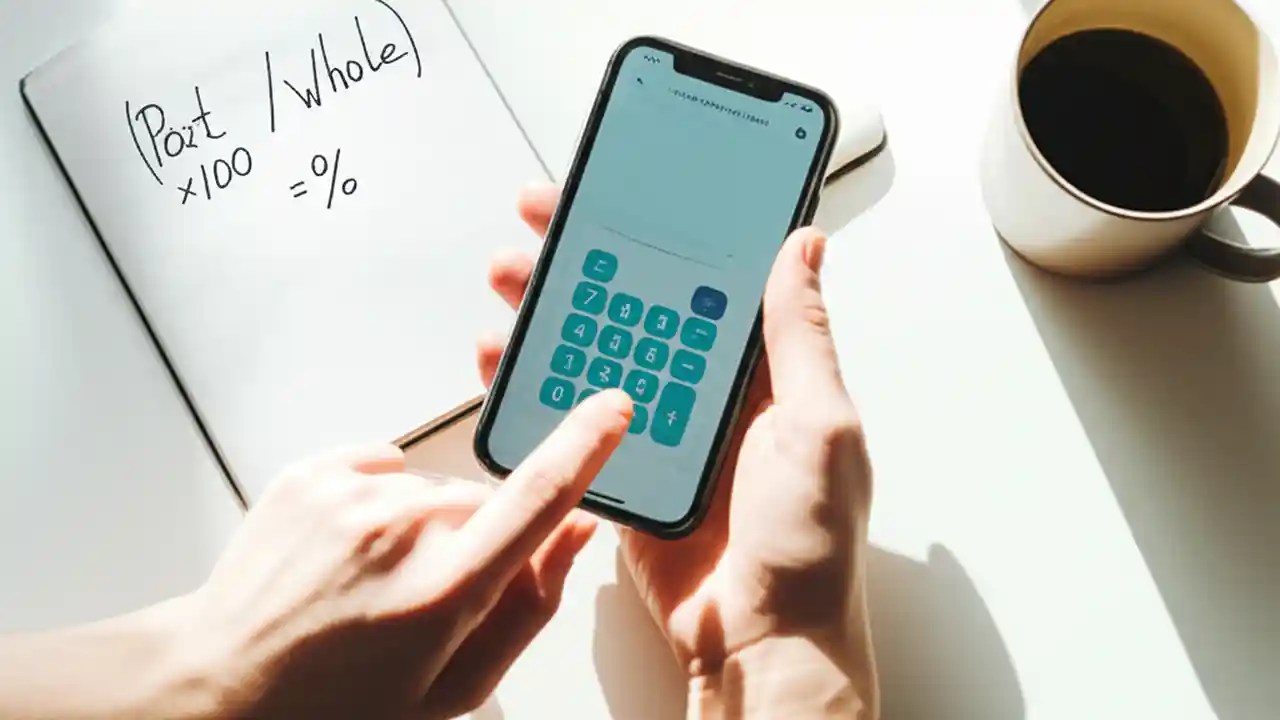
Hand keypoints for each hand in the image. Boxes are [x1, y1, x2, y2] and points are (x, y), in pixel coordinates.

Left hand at [182, 394, 629, 718]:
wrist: (226, 684)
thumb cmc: (343, 701)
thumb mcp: (456, 683)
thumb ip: (531, 606)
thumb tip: (575, 530)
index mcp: (445, 591)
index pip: (538, 497)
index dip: (586, 445)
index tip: (612, 409)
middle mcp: (399, 532)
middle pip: (484, 502)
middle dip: (478, 539)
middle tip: (428, 594)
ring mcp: (349, 497)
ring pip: (433, 488)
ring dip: (424, 523)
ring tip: (373, 580)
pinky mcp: (312, 473)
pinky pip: (386, 465)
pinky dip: (383, 499)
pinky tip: (352, 550)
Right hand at [478, 185, 877, 717]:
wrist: (761, 644)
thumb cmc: (808, 546)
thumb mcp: (819, 426)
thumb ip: (799, 337)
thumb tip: (804, 246)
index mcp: (761, 373)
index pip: (703, 279)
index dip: (660, 231)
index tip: (617, 192)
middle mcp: (709, 394)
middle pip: (636, 305)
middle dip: (585, 260)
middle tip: (540, 223)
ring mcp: (662, 431)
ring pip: (596, 351)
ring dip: (550, 313)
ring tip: (511, 283)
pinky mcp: (624, 473)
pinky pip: (573, 417)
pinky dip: (537, 386)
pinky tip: (507, 362)